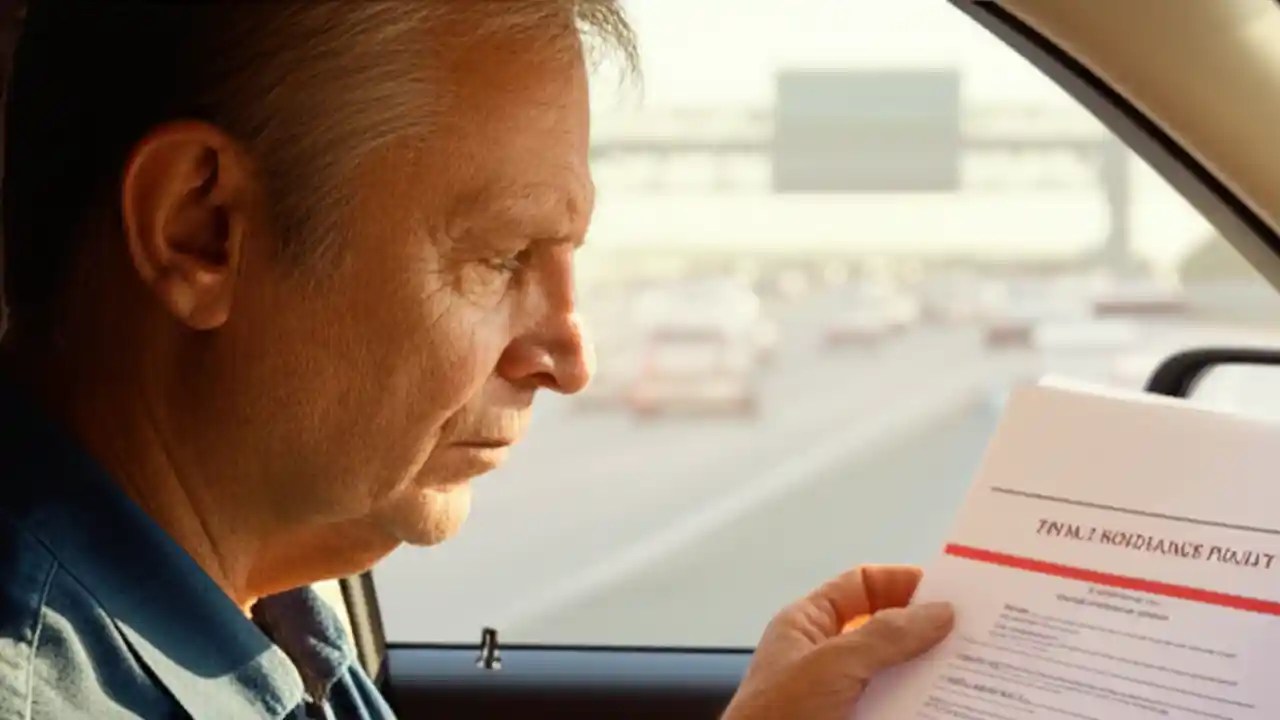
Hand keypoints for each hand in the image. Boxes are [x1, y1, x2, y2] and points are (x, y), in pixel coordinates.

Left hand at [721, 565, 953, 719]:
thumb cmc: (775, 716)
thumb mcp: (831, 665)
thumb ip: (883, 636)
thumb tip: (937, 612)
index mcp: (807, 624)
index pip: (861, 586)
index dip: (902, 583)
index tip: (950, 592)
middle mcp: (825, 655)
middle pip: (886, 631)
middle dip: (927, 633)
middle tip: (975, 636)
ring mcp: (840, 694)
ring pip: (896, 675)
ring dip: (931, 675)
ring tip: (975, 674)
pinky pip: (896, 707)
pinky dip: (922, 706)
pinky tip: (951, 706)